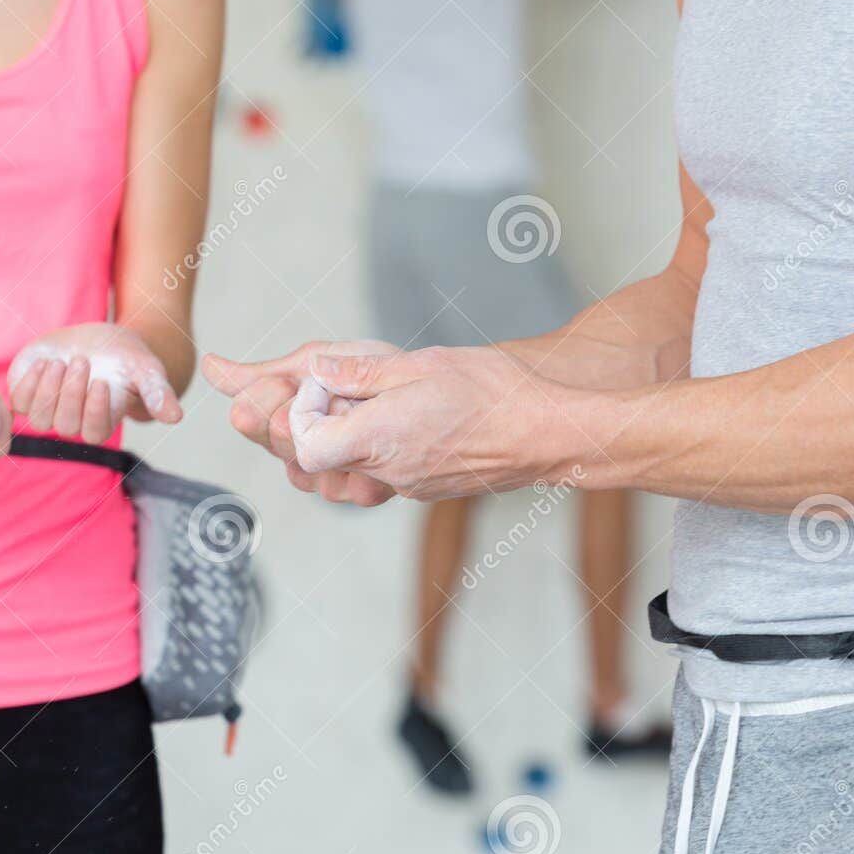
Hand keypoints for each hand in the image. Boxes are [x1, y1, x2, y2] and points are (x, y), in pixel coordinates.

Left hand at [8, 323, 181, 443]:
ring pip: (39, 416)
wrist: (100, 341)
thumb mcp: (147, 371)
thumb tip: (176, 416)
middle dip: (71, 392)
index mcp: (101, 423)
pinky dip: (28, 383)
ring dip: (47, 389)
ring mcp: (48, 409)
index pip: (94, 432)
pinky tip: (44, 361)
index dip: (94, 411)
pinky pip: (18, 401)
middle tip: (81, 361)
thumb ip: (158, 393)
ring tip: (60, 361)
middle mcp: (73, 422)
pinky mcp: (28, 394)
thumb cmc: (126, 359)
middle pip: (64, 424)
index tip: (102, 382)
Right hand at [202, 341, 400, 506]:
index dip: (262, 403)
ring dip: (334, 442)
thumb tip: (209, 366)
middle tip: (323, 399)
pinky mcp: (360, 491)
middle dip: (301, 418)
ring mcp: (327, 473)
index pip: (250, 417)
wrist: (430, 393)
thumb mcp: (315, 361)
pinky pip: (347, 490)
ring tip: (358, 418)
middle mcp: (299, 449)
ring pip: (306, 473)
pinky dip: (362, 470)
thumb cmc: (371, 372)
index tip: (282, 385)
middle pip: (278, 443)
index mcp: (281, 416)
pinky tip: (375, 450)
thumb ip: (262, 373)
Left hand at [288, 345, 578, 500]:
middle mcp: (389, 472)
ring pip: (359, 462)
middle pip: (329, 456)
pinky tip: (418, 414)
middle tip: (357, 384)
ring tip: (394, 395)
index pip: (306, 447)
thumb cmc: (494, 392)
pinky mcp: (428, 488)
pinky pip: (389, 468)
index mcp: (379, 439)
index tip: (329, 385)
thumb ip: (362, 372)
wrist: (548, 432)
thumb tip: (318, 371)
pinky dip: (387, 442)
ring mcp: (410, 485)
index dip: (304, 414)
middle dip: (330, 418)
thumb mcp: (421, 364)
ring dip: (360, 429)